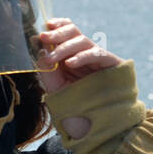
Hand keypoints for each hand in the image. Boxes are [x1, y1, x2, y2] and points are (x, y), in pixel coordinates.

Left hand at [35, 18, 125, 139]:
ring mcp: (98, 59)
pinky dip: (82, 57)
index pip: (66, 32)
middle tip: (44, 37)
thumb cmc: (75, 109)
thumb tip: (41, 48)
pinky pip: (96, 54)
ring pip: (82, 40)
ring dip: (64, 47)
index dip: (57, 25)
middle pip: (73, 32)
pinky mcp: (111, 64)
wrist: (96, 128)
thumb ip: (48, 70)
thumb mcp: (56, 89)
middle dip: (57, 33)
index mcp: (71, 56)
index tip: (44, 27)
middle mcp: (84, 55)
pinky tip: (70, 64)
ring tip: (52, 60)